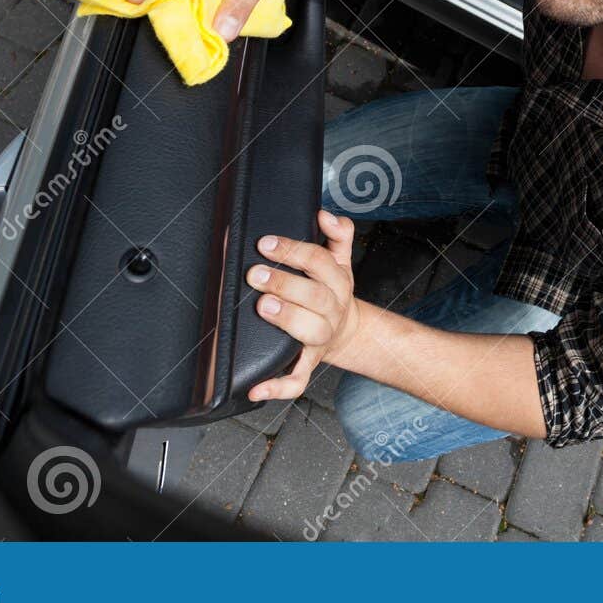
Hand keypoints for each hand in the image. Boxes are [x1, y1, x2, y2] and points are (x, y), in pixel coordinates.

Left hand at [244, 209, 358, 401]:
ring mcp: (321, 337)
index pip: (319, 261)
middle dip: (286, 283)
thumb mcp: (340, 260)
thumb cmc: (332, 290)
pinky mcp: (308, 363)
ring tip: (264, 307)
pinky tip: (256, 387)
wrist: (346, 330)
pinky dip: (277, 386)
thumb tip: (325, 215)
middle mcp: (332, 309)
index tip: (265, 243)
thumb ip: (338, 234)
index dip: (293, 251)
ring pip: (311, 332)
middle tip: (256, 274)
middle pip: (315, 295)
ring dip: (288, 319)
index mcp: (338, 281)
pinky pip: (297, 379)